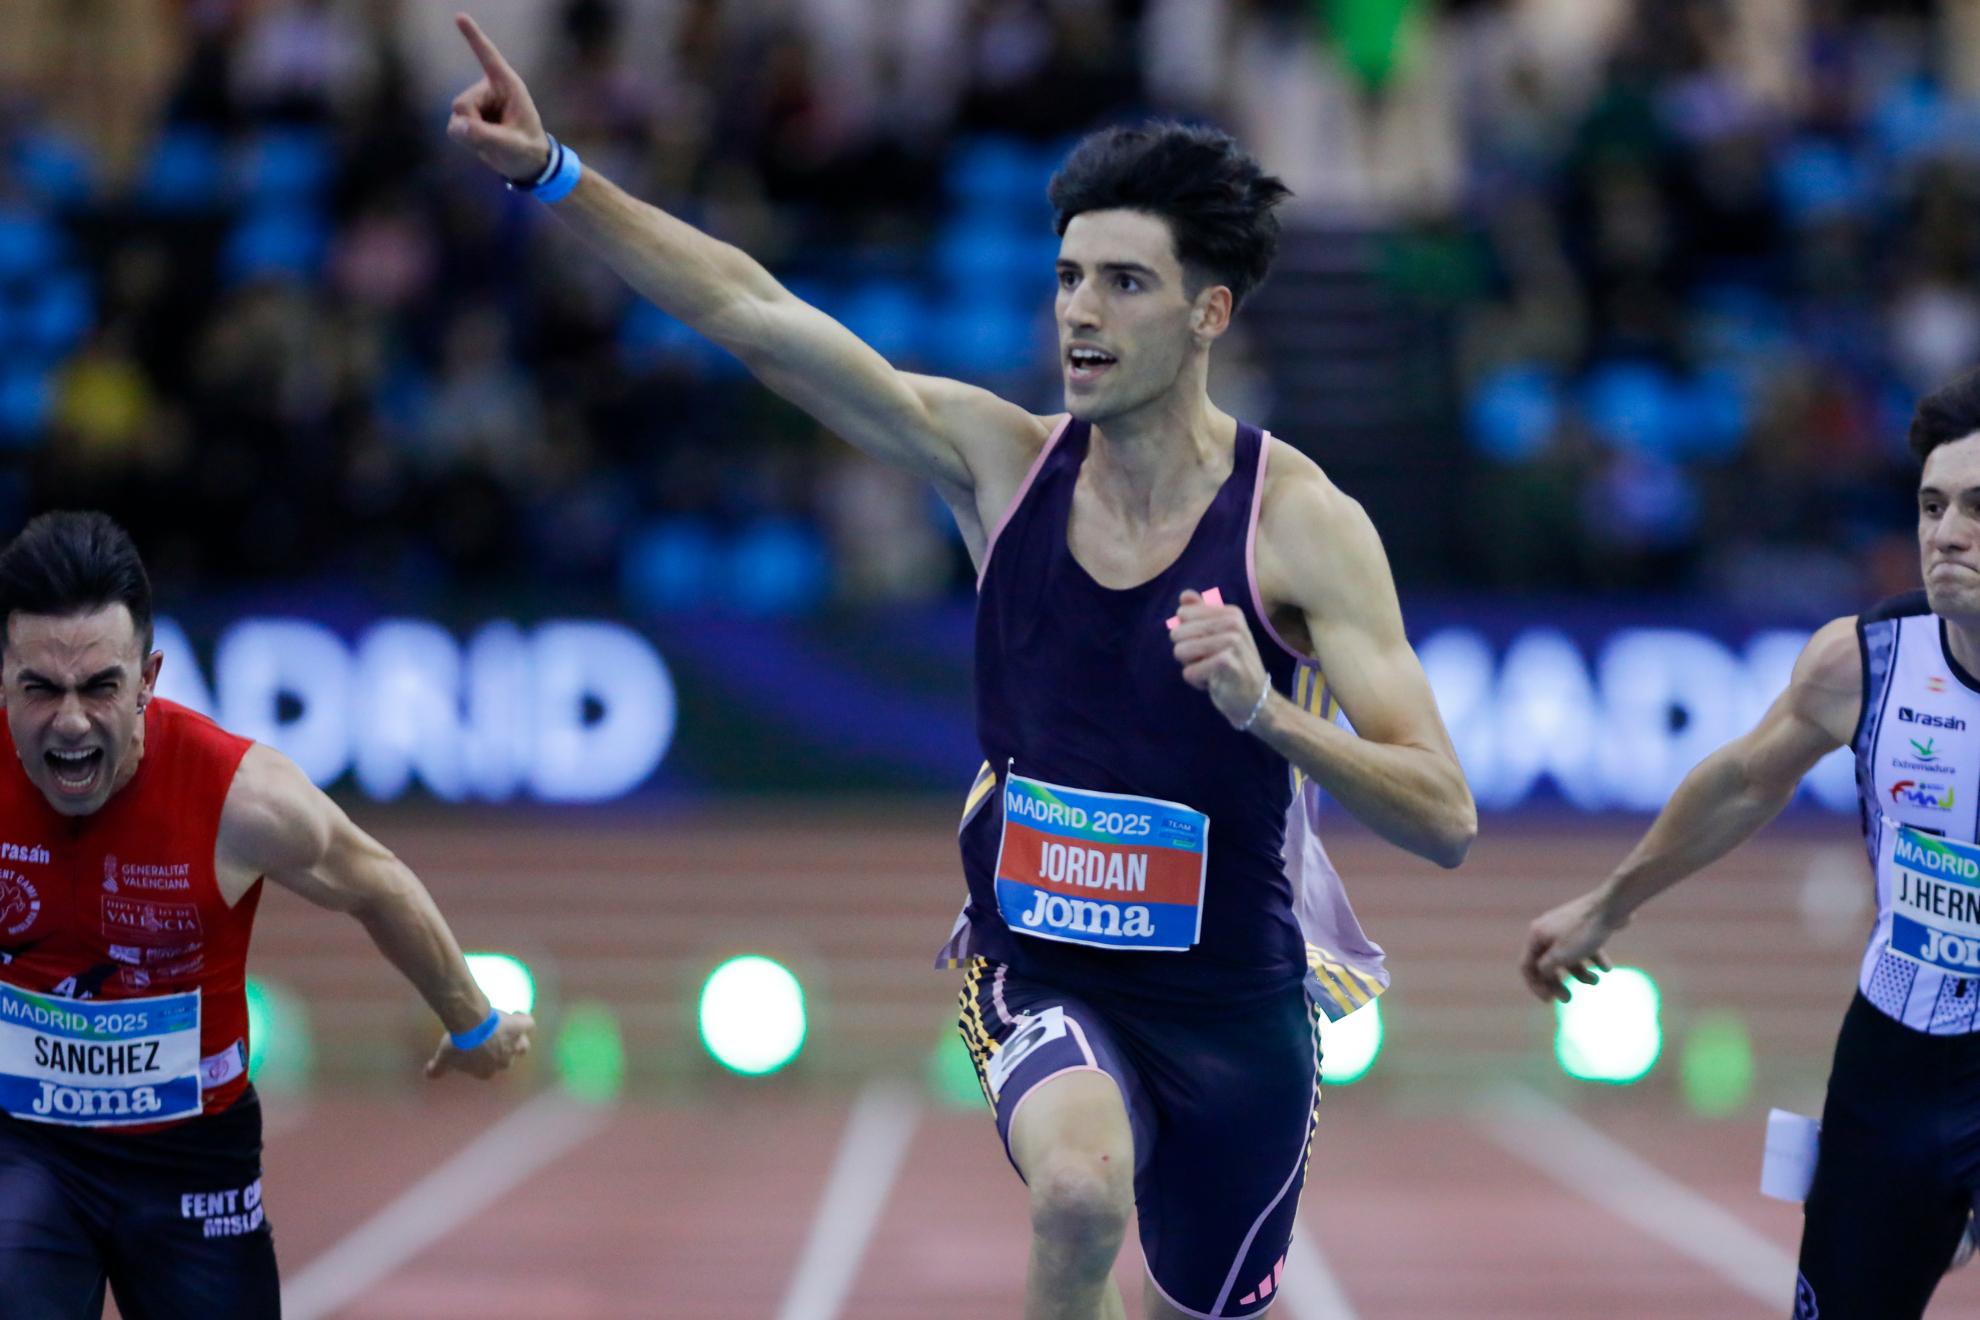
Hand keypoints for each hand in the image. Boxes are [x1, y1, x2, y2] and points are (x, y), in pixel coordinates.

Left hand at [425, 1010, 533, 1079]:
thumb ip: (437, 1070)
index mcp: (486, 1072)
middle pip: (507, 1061)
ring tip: (512, 1033)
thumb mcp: (443, 1059)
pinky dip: (524, 1020)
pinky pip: (528, 1025)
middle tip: (491, 1042)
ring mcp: (513, 1045)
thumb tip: (428, 1075)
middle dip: (501, 1054)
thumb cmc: (457, 1044)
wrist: (470, 1023)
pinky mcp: (519, 1028)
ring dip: (519, 1042)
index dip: (483, 1064)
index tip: (477, 1054)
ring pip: (523, 1047)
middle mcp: (504, 1061)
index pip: (487, 1072)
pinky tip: (518, 1014)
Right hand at [445, 14, 551, 181]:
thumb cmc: (528, 149)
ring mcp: (477, 103)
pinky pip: (454, 128)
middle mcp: (489, 90)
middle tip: (496, 139)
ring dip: (470, 135)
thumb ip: (486, 136)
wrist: (527, 164)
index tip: (460, 16)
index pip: (488, 57)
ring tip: (494, 140)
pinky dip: (466, 139)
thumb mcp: (512, 145)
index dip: (474, 37)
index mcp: (507, 85)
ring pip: (456, 116)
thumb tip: (457, 125)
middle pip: (463, 103)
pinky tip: (483, 142)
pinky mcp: (468, 117)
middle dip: (473, 125)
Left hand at [1168, 589, 1271, 729]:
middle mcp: (1233, 623)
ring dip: (1192, 667)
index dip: (1189, 634)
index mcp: (1231, 613)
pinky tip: (1215, 683)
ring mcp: (1231, 642)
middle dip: (1187, 652)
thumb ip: (1200, 613)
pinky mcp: (1225, 663)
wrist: (1257, 699)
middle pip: (1177, 633)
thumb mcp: (1219, 636)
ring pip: (1180, 651)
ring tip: (1213, 671)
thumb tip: (1184, 595)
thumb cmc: (1233, 666)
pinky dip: (1198, 682)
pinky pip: (1188, 672)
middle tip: (1211, 661)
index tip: (1209, 646)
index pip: (1183, 613)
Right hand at [1520, 891, 1622, 1002]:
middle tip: (1568, 998)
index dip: (1535, 985)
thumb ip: (1545, 969)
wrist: (1611, 906)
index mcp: (1537, 935)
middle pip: (1547, 964)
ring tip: (1596, 981)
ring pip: (1568, 957)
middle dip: (1558, 982)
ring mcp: (1566, 928)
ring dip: (1580, 973)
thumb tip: (1541, 975)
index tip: (1548, 1001)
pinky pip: (1584, 948)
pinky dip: (1593, 959)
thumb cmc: (1584, 932)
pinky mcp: (1583, 927)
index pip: (1527, 965)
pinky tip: (1607, 968)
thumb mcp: (1560, 956)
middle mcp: (1548, 930)